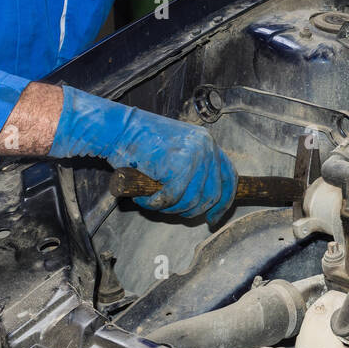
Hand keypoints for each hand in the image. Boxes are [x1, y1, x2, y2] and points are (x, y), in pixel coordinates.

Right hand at [50, 86, 237, 221]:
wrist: (120, 129)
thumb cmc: (141, 142)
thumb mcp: (176, 151)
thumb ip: (192, 170)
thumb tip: (202, 200)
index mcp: (208, 144)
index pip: (228, 178)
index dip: (222, 203)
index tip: (212, 219)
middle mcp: (207, 148)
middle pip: (212, 194)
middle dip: (192, 211)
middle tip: (171, 212)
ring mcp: (195, 156)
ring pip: (191, 200)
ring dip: (169, 208)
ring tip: (152, 200)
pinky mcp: (179, 165)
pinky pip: (172, 197)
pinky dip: (156, 203)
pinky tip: (144, 198)